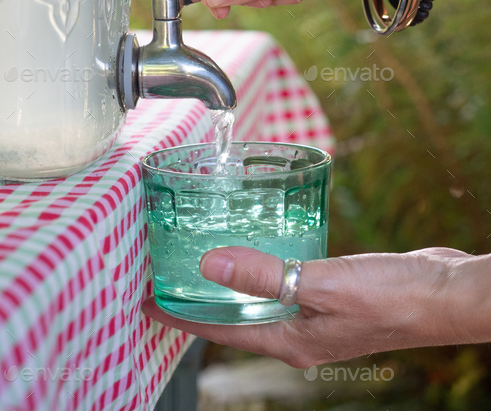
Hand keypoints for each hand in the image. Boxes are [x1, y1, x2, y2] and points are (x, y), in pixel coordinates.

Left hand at [142, 246, 480, 366]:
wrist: (445, 294)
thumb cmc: (392, 298)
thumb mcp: (323, 285)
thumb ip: (266, 274)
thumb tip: (209, 265)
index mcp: (291, 340)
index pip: (220, 332)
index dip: (180, 318)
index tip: (145, 303)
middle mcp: (298, 333)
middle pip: (234, 319)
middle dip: (198, 301)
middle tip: (165, 276)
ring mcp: (315, 315)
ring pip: (258, 300)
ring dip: (228, 284)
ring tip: (200, 259)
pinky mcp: (330, 294)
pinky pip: (282, 283)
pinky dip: (261, 269)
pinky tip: (258, 248)